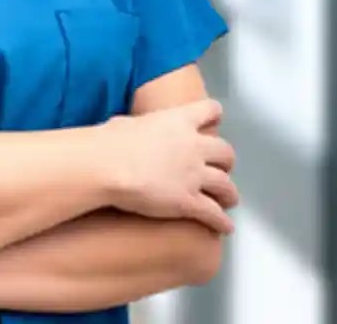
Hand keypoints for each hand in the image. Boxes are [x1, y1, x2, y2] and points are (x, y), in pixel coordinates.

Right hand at [100, 99, 239, 234]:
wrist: (107, 166)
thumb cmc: (109, 143)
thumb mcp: (124, 123)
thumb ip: (136, 126)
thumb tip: (127, 130)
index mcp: (178, 121)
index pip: (210, 109)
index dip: (214, 115)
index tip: (214, 120)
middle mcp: (194, 146)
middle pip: (225, 152)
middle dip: (226, 162)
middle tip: (221, 168)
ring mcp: (194, 175)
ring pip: (226, 185)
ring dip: (229, 194)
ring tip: (229, 200)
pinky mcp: (189, 202)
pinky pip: (214, 214)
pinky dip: (222, 222)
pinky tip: (225, 227)